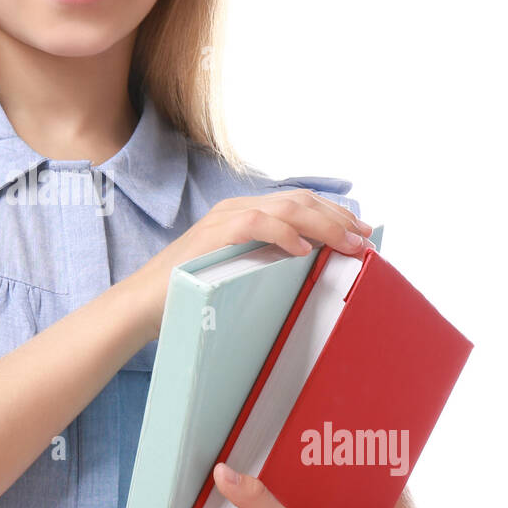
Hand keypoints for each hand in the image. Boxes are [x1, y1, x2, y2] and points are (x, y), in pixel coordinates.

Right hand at [121, 190, 371, 341]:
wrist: (141, 306)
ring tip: (347, 244)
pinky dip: (283, 234)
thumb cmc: (189, 296)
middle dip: (337, 218)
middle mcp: (234, 209)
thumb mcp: (238, 275)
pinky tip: (304, 250)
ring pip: (283, 207)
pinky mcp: (211, 237)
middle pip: (297, 201)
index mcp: (242, 215)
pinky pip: (255, 224)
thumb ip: (267, 264)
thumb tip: (311, 271)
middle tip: (365, 239)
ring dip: (322, 224)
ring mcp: (221, 220)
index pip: (297, 203)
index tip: (362, 234)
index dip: (333, 214)